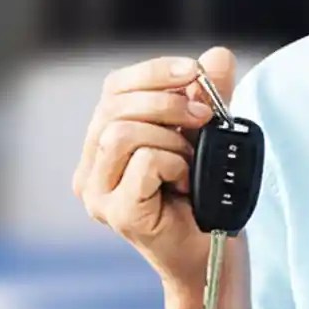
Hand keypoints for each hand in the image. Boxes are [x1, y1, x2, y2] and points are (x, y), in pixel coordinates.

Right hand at [72, 46, 238, 299]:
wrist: (215, 252)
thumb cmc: (207, 196)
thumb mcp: (210, 133)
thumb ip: (211, 96)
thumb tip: (217, 55)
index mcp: (104, 143)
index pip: (114, 88)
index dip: (155, 73)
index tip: (195, 74)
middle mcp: (91, 168)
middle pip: (115, 105)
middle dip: (169, 103)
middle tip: (204, 119)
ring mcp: (98, 194)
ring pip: (121, 131)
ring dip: (171, 138)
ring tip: (190, 161)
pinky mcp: (117, 212)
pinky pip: (144, 161)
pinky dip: (175, 163)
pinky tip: (185, 183)